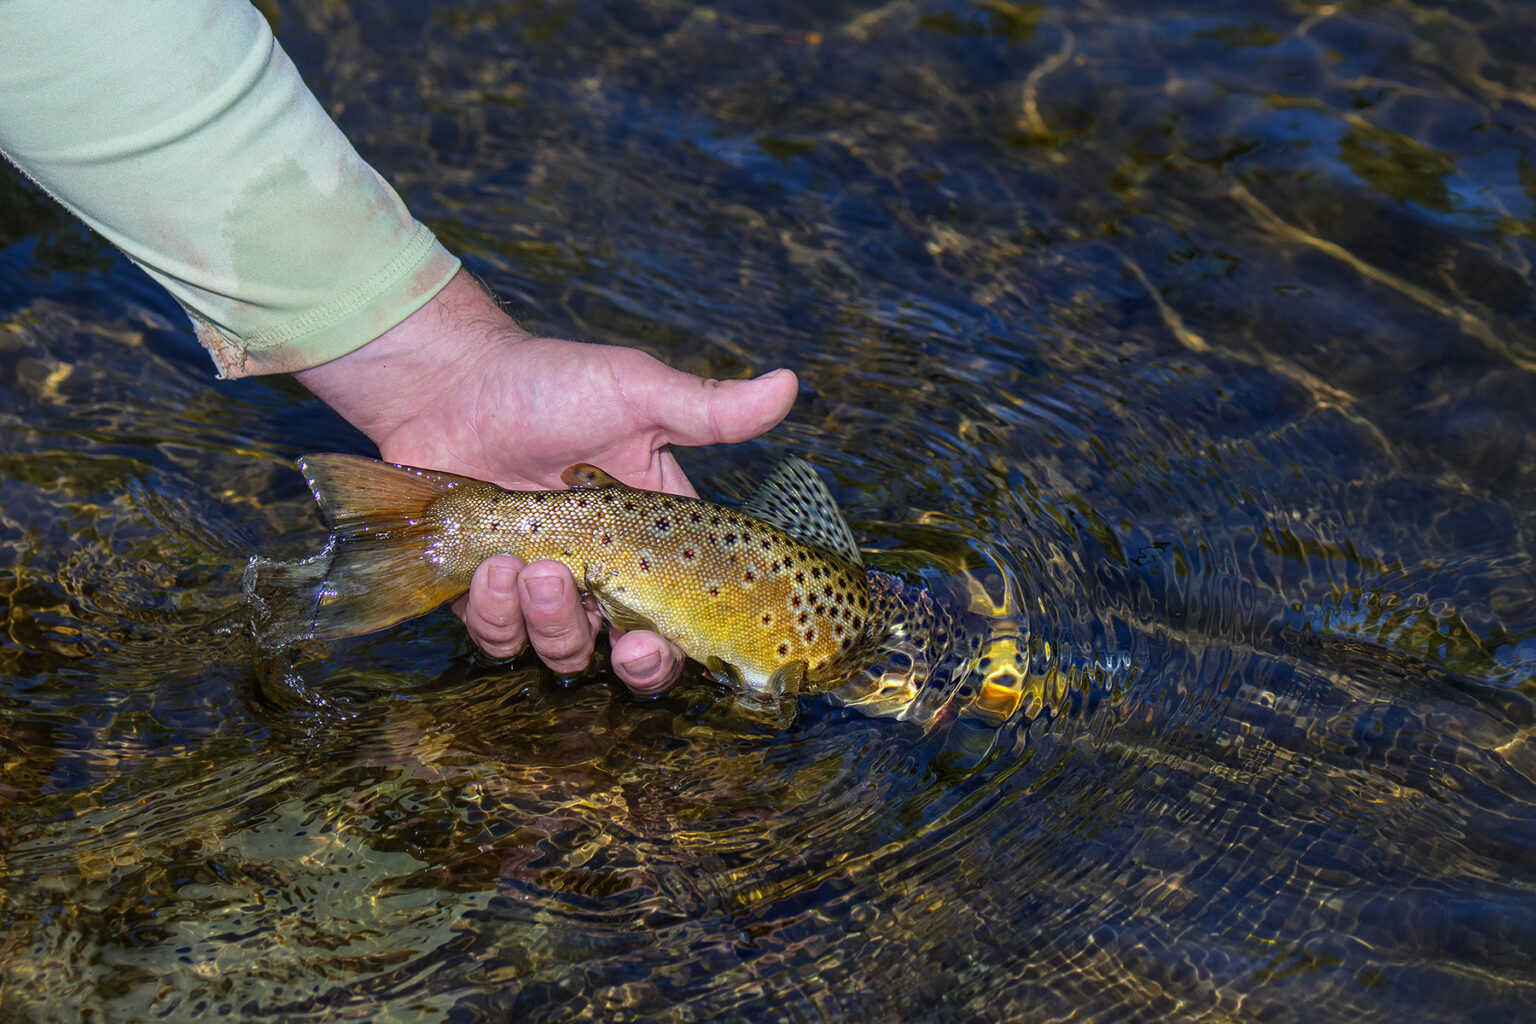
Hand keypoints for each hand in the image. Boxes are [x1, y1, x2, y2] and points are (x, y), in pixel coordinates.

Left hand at [295, 271, 798, 694]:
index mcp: (655, 534)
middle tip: (628, 644)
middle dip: (639, 666)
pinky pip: (500, 637)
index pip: (691, 606)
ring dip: (556, 623)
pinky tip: (494, 568)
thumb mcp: (637, 393)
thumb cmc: (547, 382)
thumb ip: (710, 409)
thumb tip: (789, 384)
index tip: (686, 638)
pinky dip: (499, 614)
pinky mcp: (487, 595)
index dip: (693, 640)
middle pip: (638, 654)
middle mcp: (606, 572)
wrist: (450, 383)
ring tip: (538, 567)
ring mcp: (546, 588)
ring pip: (567, 650)